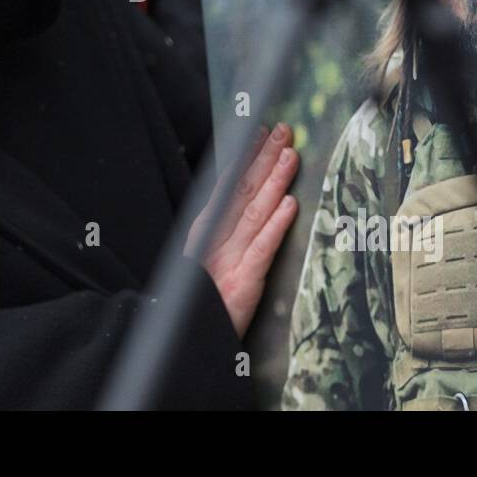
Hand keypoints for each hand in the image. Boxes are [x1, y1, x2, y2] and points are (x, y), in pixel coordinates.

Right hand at [185, 123, 298, 338]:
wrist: (185, 345)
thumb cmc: (200, 304)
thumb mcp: (207, 265)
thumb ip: (222, 236)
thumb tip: (243, 204)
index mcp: (205, 233)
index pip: (228, 187)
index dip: (246, 159)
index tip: (260, 133)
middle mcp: (215, 240)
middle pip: (242, 192)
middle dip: (264, 159)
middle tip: (284, 131)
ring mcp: (228, 260)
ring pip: (254, 213)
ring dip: (274, 182)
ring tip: (291, 156)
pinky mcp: (242, 282)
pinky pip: (262, 249)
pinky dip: (276, 226)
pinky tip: (290, 205)